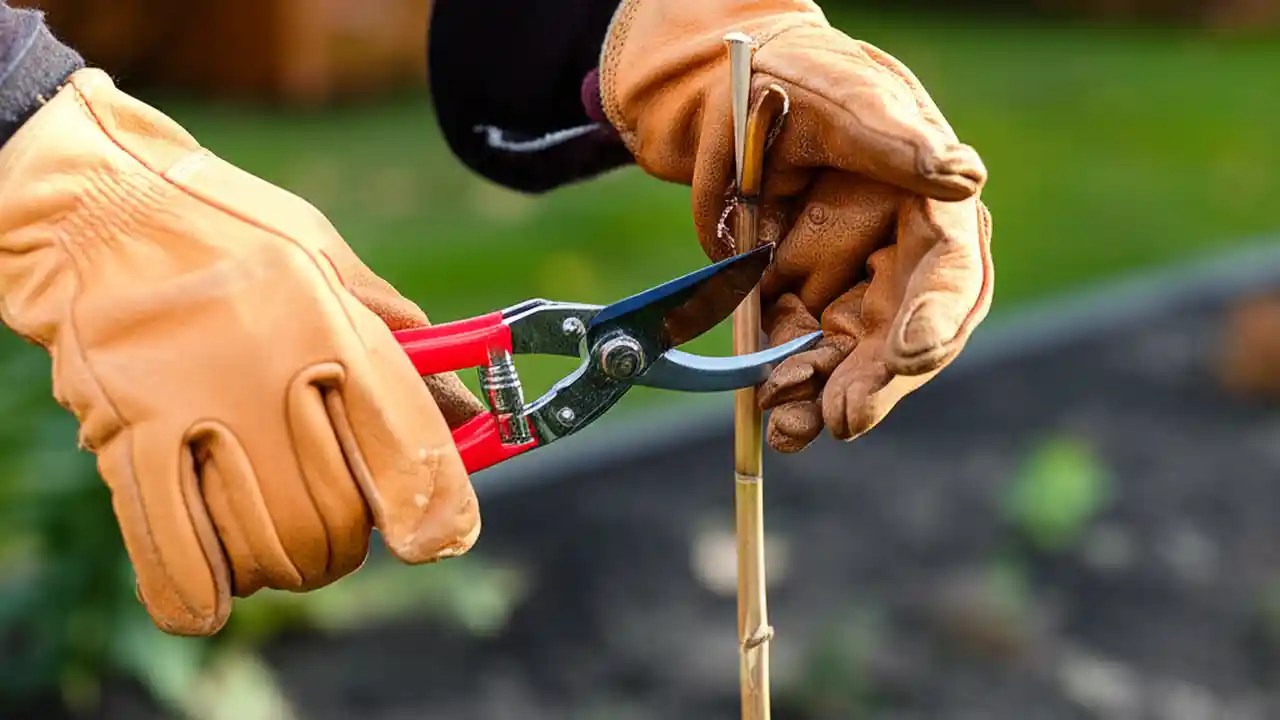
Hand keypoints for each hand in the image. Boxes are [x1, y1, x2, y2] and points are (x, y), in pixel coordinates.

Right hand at [0, 70, 482, 634]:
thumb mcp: (332, 262)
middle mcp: (270, 371)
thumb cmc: (226, 230)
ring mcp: (193, 406)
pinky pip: (173, 547)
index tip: (439, 538)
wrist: (93, 204)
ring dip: (285, 564)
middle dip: (350, 542)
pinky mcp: (125, 433)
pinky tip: (214, 597)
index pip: (407, 449)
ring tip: (279, 542)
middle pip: (338, 518)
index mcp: (334, 324)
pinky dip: (199, 591)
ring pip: (268, 546)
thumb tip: (466, 413)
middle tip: (341, 525)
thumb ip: (401, 343)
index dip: (435, 512)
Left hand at [599, 0, 992, 449]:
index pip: (951, 272)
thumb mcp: (846, 95)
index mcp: (933, 208)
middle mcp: (901, 260)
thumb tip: (961, 175)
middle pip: (905, 336)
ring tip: (790, 428)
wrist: (736, 96)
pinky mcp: (801, 305)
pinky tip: (766, 405)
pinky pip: (794, 352)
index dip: (935, 316)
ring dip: (821, 396)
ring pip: (849, 359)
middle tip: (843, 417)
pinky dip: (780, 380)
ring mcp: (851, 288)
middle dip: (875, 381)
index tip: (911, 353)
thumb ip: (894, 136)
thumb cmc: (806, 81)